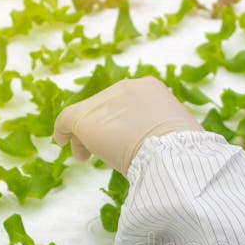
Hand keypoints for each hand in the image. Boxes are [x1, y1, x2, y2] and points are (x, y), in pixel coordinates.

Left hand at [53, 77, 202, 173]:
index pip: (128, 104)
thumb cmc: (182, 153)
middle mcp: (126, 87)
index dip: (121, 122)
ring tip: (85, 157)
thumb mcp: (177, 134)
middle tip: (104, 152)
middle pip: (106, 108)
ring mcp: (105, 101)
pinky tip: (62, 143)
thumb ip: (163, 131)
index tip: (122, 141)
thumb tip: (159, 146)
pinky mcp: (86, 117)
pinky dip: (63, 131)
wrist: (172, 156)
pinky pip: (66, 120)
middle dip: (103, 129)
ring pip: (88, 117)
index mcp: (152, 88)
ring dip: (86, 136)